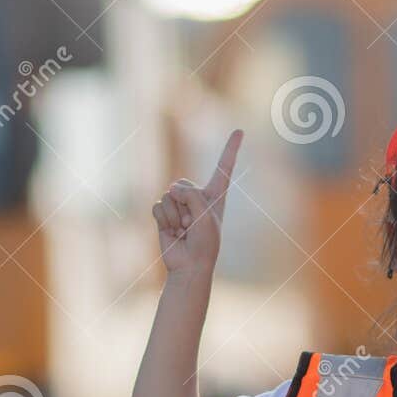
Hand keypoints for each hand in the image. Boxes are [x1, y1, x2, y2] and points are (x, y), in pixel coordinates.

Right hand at [152, 129, 242, 276]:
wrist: (190, 266)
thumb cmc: (205, 243)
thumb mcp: (205, 215)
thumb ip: (191, 194)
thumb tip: (171, 189)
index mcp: (216, 196)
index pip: (224, 168)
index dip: (231, 149)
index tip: (240, 131)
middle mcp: (198, 197)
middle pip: (183, 184)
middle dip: (184, 203)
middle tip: (192, 224)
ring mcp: (180, 206)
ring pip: (168, 195)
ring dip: (174, 215)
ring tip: (183, 230)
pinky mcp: (164, 215)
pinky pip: (157, 206)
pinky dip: (163, 219)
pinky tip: (172, 232)